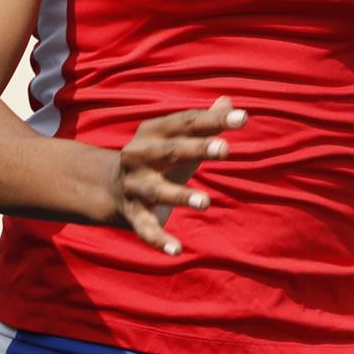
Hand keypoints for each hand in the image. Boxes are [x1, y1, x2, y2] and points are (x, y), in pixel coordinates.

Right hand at [108, 95, 245, 253]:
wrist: (110, 187)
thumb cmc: (160, 158)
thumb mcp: (178, 139)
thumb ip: (204, 123)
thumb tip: (229, 102)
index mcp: (153, 132)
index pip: (186, 122)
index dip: (214, 120)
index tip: (243, 118)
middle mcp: (139, 156)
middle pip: (171, 150)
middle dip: (197, 149)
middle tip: (226, 149)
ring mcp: (134, 186)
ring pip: (158, 190)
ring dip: (180, 196)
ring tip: (206, 202)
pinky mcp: (133, 215)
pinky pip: (145, 229)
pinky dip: (159, 240)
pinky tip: (177, 250)